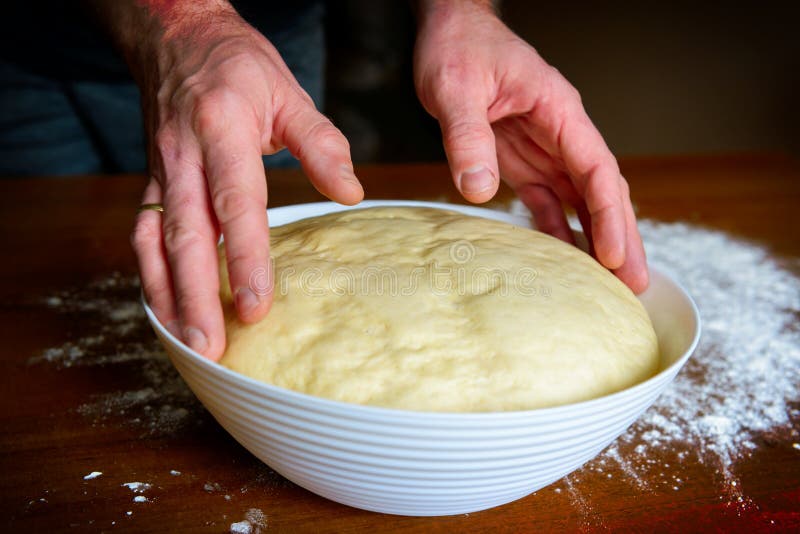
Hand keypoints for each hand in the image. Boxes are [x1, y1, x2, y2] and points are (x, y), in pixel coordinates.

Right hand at [122, 3, 362, 358]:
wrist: (175, 36)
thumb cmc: (237, 65)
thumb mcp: (288, 91)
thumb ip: (321, 143)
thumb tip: (351, 192)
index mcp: (223, 131)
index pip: (236, 206)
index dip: (244, 259)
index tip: (256, 306)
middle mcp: (184, 157)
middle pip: (186, 237)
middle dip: (197, 297)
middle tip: (212, 346)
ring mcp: (161, 172)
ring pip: (155, 242)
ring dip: (168, 296)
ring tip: (188, 342)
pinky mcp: (152, 182)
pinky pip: (143, 235)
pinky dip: (151, 276)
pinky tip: (166, 309)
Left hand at [414, 1, 647, 292]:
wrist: (450, 33)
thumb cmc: (459, 49)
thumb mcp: (456, 89)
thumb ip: (467, 138)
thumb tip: (477, 190)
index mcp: (558, 111)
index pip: (597, 169)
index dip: (609, 214)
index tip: (615, 254)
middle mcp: (559, 134)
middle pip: (601, 191)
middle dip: (620, 236)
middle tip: (635, 284)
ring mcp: (543, 150)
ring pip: (581, 200)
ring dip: (595, 240)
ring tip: (610, 285)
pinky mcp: (523, 161)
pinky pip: (547, 201)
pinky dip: (558, 231)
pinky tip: (565, 261)